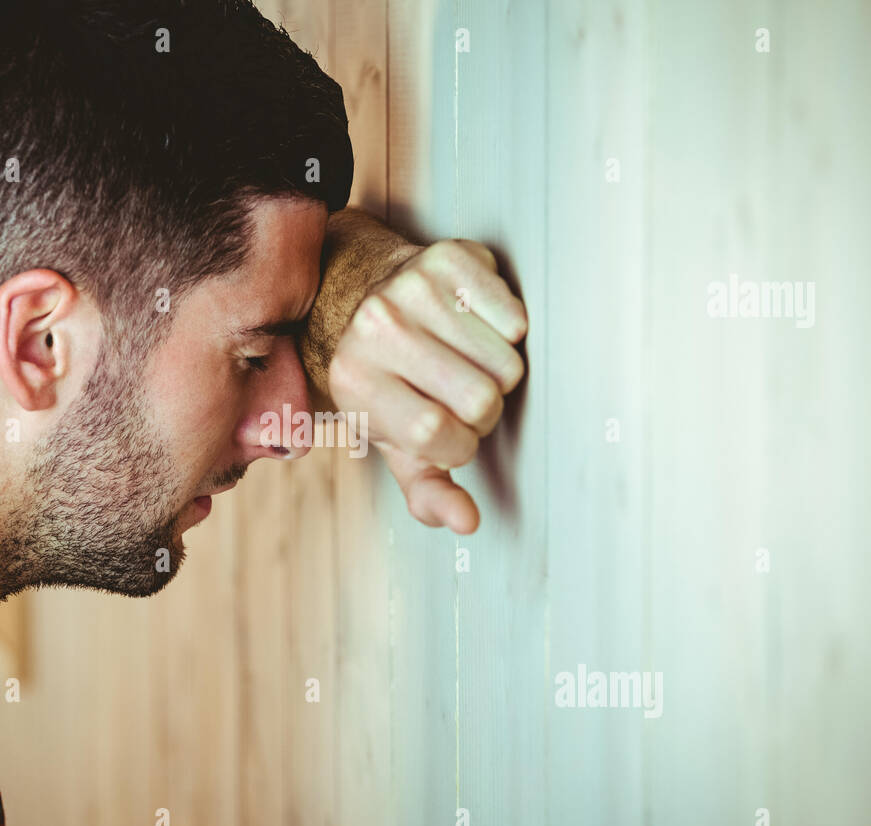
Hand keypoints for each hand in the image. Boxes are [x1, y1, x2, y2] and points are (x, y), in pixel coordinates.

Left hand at [327, 239, 527, 533]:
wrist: (361, 290)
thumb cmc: (385, 377)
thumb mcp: (393, 438)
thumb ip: (426, 488)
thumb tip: (466, 522)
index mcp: (354, 382)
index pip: (437, 435)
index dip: (459, 443)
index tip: (448, 432)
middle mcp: (377, 329)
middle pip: (480, 399)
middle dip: (481, 409)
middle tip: (457, 393)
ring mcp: (411, 287)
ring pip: (505, 361)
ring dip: (498, 372)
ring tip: (465, 361)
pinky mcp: (449, 259)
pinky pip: (515, 318)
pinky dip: (508, 332)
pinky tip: (475, 327)